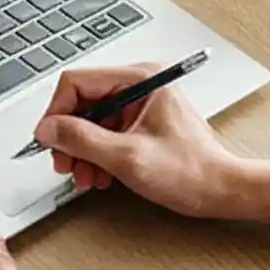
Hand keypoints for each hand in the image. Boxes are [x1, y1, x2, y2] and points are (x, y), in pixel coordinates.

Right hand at [34, 63, 242, 217]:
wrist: (222, 190)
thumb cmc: (191, 171)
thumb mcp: (127, 157)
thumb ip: (82, 139)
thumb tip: (48, 129)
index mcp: (139, 79)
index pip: (77, 81)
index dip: (56, 112)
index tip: (48, 139)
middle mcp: (138, 85)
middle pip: (81, 102)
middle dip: (69, 137)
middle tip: (64, 162)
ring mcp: (138, 104)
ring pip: (89, 121)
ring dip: (80, 150)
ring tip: (83, 175)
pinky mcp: (139, 123)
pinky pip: (104, 133)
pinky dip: (95, 155)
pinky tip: (98, 175)